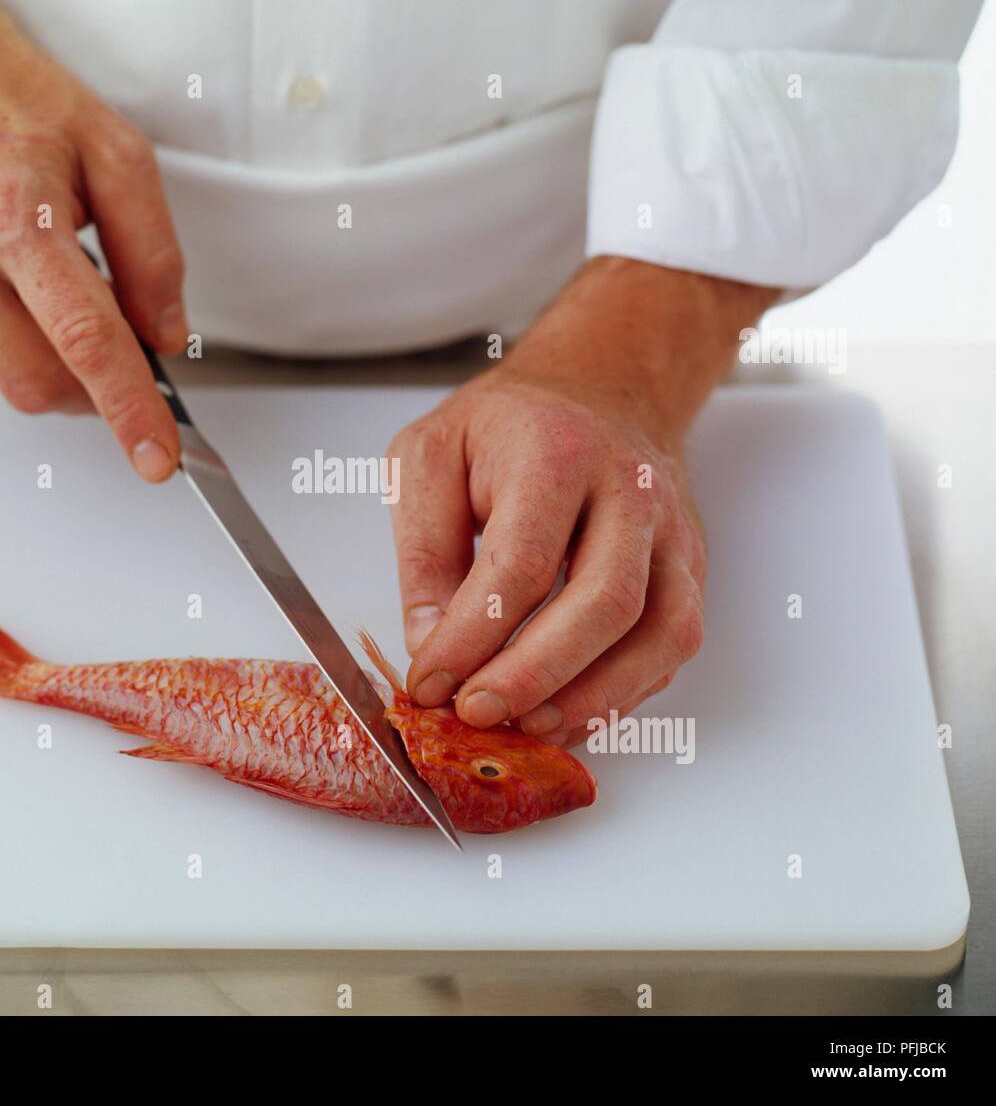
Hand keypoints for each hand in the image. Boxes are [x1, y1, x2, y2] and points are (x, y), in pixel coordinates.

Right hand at [0, 0, 185, 481]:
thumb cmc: (17, 105)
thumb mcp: (118, 154)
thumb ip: (154, 254)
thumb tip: (164, 337)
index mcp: (15, 218)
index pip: (86, 342)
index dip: (130, 409)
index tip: (157, 458)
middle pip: (40, 384)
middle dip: (90, 388)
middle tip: (109, 340)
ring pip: (2, 384)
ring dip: (44, 362)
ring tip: (40, 285)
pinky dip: (1, 348)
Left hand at [388, 257, 777, 742]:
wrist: (599, 386)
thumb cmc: (507, 426)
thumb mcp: (430, 458)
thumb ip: (422, 548)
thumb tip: (431, 642)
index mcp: (556, 452)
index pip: (521, 562)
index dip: (472, 635)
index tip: (429, 679)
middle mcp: (631, 490)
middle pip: (604, 602)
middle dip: (535, 674)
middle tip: (477, 713)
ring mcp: (672, 532)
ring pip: (658, 633)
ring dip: (591, 697)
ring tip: (526, 727)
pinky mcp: (689, 567)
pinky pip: (672, 645)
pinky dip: (624, 692)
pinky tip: (567, 711)